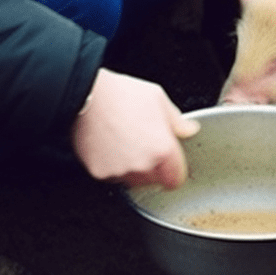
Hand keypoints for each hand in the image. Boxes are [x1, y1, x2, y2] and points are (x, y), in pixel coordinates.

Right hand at [72, 69, 198, 189]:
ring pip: (132, 180)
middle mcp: (143, 165)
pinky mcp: (99, 173)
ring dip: (133, 168)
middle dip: (153, 167)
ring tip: (125, 142)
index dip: (174, 172)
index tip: (170, 165)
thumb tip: (189, 129)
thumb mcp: (157, 98)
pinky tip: (110, 146)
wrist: (86, 94)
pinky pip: (111, 176)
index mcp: (163, 149)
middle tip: (143, 145)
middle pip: (154, 180)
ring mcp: (120, 171)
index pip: (176, 180)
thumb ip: (177, 120)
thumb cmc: (121, 94)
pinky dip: (112, 166)